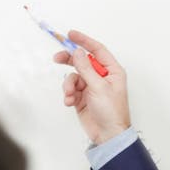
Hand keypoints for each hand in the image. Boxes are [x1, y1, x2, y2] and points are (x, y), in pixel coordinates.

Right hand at [53, 30, 130, 144]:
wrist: (108, 135)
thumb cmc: (111, 112)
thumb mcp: (98, 87)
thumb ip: (86, 68)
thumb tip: (78, 52)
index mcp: (112, 72)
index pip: (97, 50)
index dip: (84, 41)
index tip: (70, 34)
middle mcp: (102, 77)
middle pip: (82, 61)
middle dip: (69, 61)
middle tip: (57, 58)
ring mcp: (91, 87)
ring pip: (74, 76)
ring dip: (69, 85)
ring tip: (70, 95)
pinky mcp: (83, 98)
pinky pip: (71, 89)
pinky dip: (69, 94)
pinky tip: (70, 102)